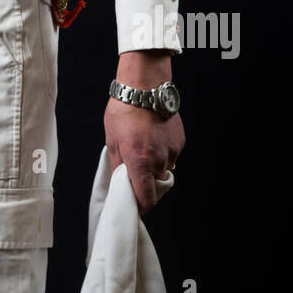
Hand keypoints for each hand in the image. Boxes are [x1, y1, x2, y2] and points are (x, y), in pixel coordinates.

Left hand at [104, 99, 184, 214]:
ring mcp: (172, 151)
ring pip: (164, 170)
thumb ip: (119, 166)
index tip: (136, 203)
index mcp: (139, 163)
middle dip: (147, 183)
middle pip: (156, 185)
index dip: (141, 205)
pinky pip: (171, 156)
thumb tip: (120, 183)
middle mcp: (159, 160)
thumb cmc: (123, 112)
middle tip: (136, 170)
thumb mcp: (112, 141)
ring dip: (155, 166)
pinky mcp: (180, 142)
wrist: (145, 87)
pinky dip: (163, 153)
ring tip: (144, 147)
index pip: (146, 199)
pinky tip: (154, 137)